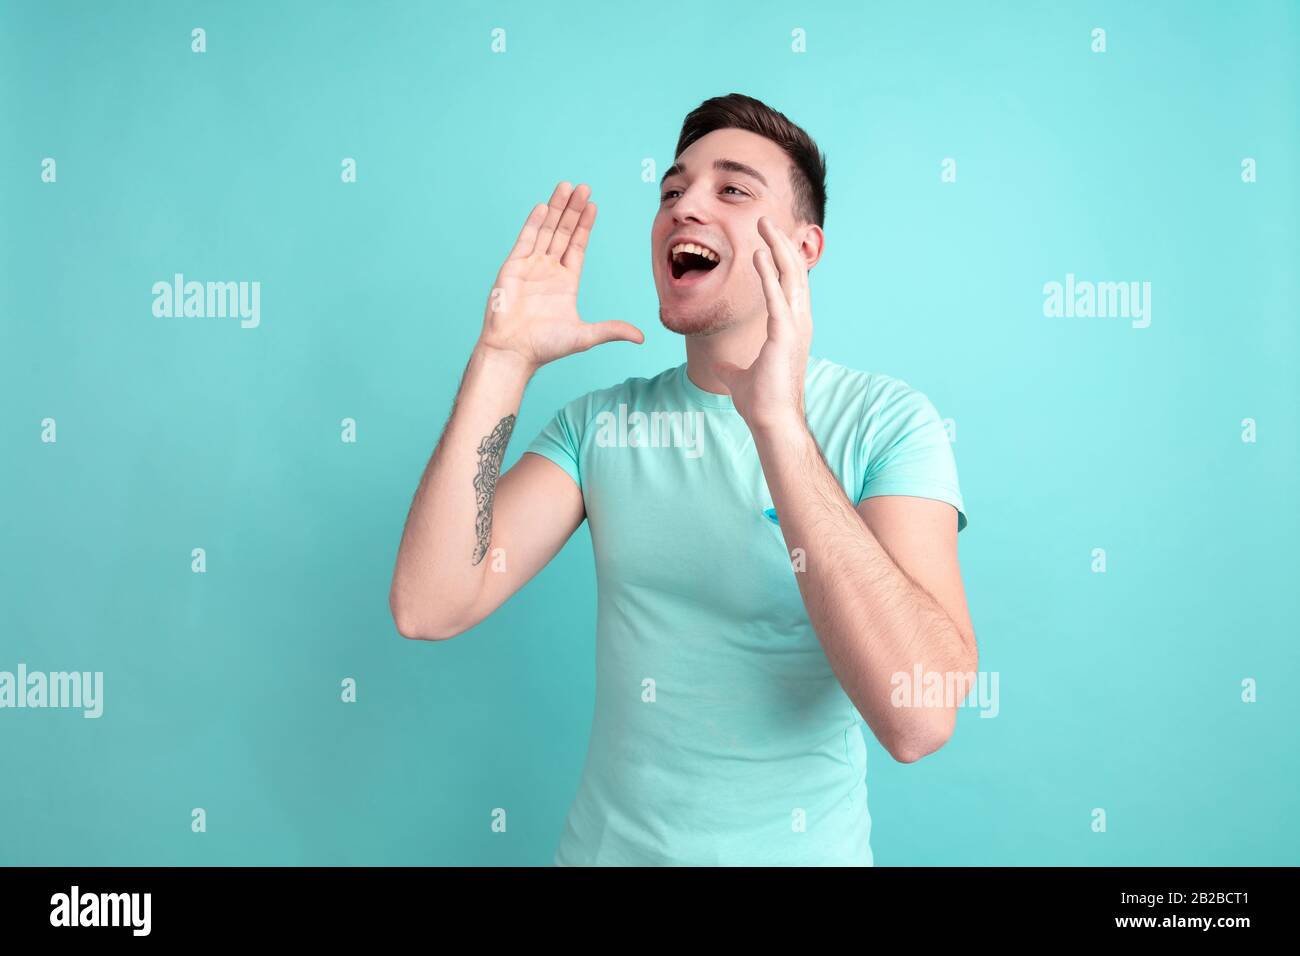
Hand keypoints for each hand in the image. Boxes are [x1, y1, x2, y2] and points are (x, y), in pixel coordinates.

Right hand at [477, 182, 643, 370]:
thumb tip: (641, 337)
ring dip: (556, 209)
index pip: (577, 245)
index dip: (585, 225)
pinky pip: (525, 240)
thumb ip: (611, 330)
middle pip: (563, 232)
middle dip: (573, 210)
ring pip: (546, 231)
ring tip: (565, 187)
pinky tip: (543, 206)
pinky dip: (534, 223)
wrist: (514, 352)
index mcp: (565, 282)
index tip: (593, 205)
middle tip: (583, 187)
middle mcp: (548, 270)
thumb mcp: (585, 336)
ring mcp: (530, 266)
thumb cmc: (545, 347)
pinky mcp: (513, 267)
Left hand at [714, 215, 812, 430]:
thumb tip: (718, 364)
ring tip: (764, 225)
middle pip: (794, 272)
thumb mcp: (739, 376)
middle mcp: (799, 322)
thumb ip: (731, 365)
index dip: (780, 258)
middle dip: (780, 243)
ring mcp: (795, 327)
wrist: (771, 421)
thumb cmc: (761, 401)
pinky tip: (758, 254)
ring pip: (790, 276)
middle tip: (766, 220)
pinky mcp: (785, 335)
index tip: (767, 239)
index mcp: (791, 328)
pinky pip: (777, 297)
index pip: (789, 284)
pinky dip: (768, 273)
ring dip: (777, 248)